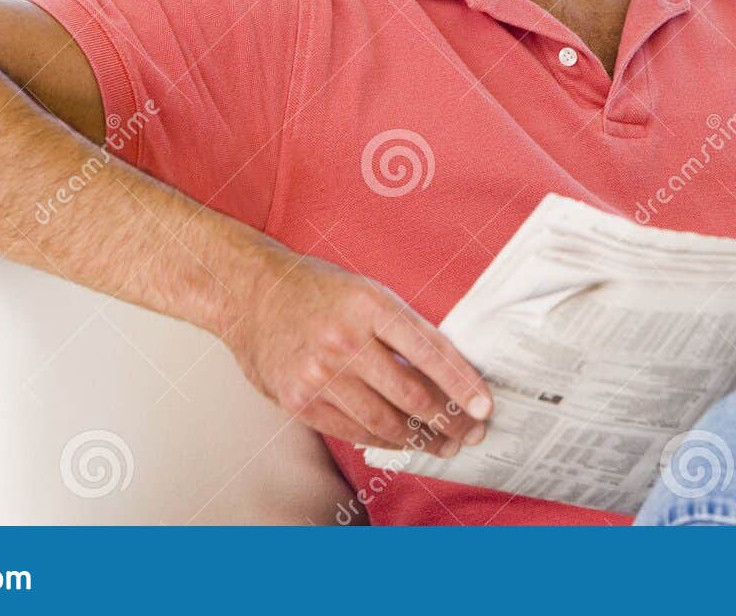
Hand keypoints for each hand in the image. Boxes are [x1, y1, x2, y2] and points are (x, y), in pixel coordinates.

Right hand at [226, 249, 491, 454]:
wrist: (250, 295)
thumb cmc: (316, 291)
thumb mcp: (366, 292)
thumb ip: (402, 329)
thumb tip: (448, 373)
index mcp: (370, 305)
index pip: (430, 352)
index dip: (463, 385)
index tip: (485, 407)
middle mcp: (345, 340)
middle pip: (412, 395)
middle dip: (450, 420)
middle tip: (471, 433)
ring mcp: (319, 374)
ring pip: (385, 421)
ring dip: (422, 438)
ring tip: (444, 444)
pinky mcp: (300, 400)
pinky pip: (353, 431)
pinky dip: (383, 441)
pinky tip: (402, 442)